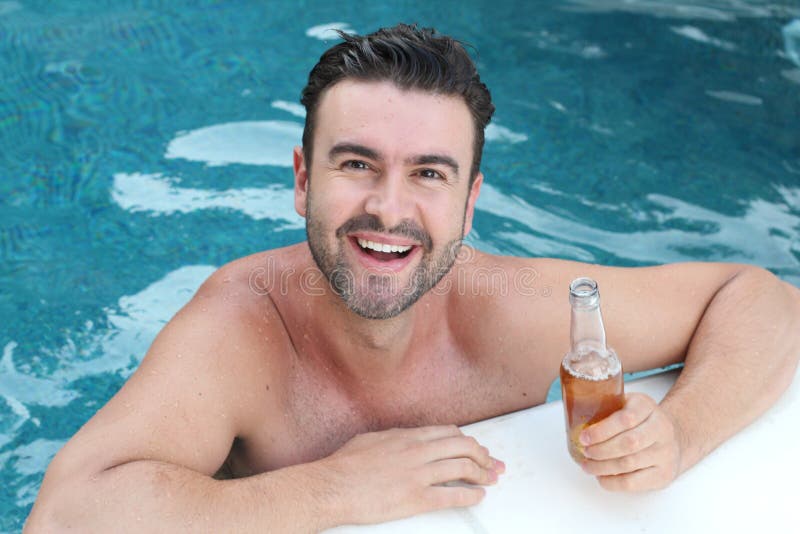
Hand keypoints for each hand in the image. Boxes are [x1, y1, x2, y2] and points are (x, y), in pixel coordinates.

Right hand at [313, 425, 504, 524]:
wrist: (332, 486)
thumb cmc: (345, 466)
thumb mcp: (372, 439)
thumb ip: (394, 438)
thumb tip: (405, 439)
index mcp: (407, 436)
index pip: (448, 432)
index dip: (467, 440)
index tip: (474, 447)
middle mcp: (418, 451)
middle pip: (463, 446)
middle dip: (483, 455)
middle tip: (491, 463)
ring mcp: (419, 474)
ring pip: (463, 468)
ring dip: (482, 474)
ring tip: (490, 479)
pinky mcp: (416, 498)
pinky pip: (452, 496)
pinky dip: (470, 496)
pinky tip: (478, 497)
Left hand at [578, 393, 683, 491]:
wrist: (673, 437)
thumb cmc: (641, 420)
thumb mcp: (627, 404)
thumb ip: (607, 406)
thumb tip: (575, 416)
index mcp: (647, 407)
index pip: (626, 419)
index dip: (602, 430)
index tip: (583, 437)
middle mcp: (661, 429)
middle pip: (628, 443)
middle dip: (600, 450)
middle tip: (585, 452)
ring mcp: (665, 453)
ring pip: (629, 464)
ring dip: (602, 467)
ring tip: (587, 466)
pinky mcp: (664, 474)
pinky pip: (634, 482)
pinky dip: (612, 482)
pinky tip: (601, 476)